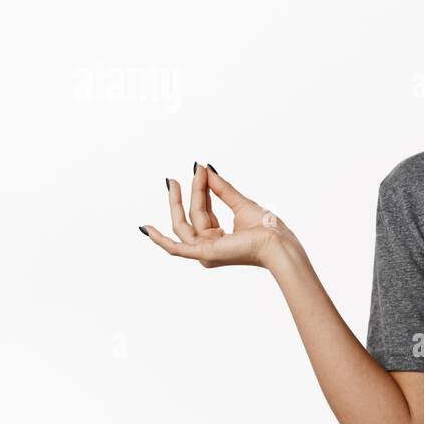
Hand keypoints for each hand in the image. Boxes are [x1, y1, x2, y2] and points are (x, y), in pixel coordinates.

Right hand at [139, 163, 296, 268]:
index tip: (199, 170)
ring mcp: (205, 252)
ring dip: (179, 202)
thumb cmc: (268, 229)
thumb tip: (206, 170)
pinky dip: (160, 240)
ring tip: (175, 182)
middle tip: (174, 178)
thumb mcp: (241, 203)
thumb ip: (221, 188)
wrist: (277, 242)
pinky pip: (175, 248)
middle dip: (185, 195)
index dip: (199, 190)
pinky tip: (146, 228)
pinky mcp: (204, 254)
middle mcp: (209, 247)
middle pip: (191, 216)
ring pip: (184, 224)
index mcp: (219, 239)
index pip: (202, 212)